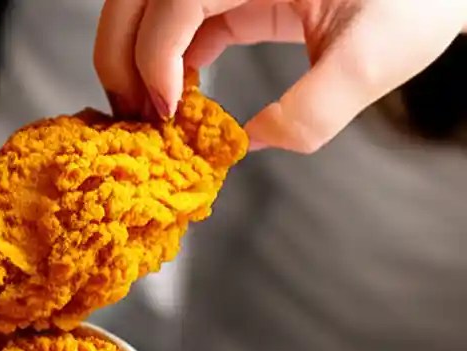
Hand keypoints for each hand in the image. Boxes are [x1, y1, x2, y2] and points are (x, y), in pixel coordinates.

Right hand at [93, 0, 466, 152]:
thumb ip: (313, 111)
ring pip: (146, 9)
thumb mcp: (373, 60)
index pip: (176, 0)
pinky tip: (178, 101)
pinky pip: (177, 23)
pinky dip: (165, 63)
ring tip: (148, 116)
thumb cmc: (418, 1)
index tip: (166, 112)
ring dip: (134, 61)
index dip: (156, 56)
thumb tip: (249, 146)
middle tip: (131, 118)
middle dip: (121, 57)